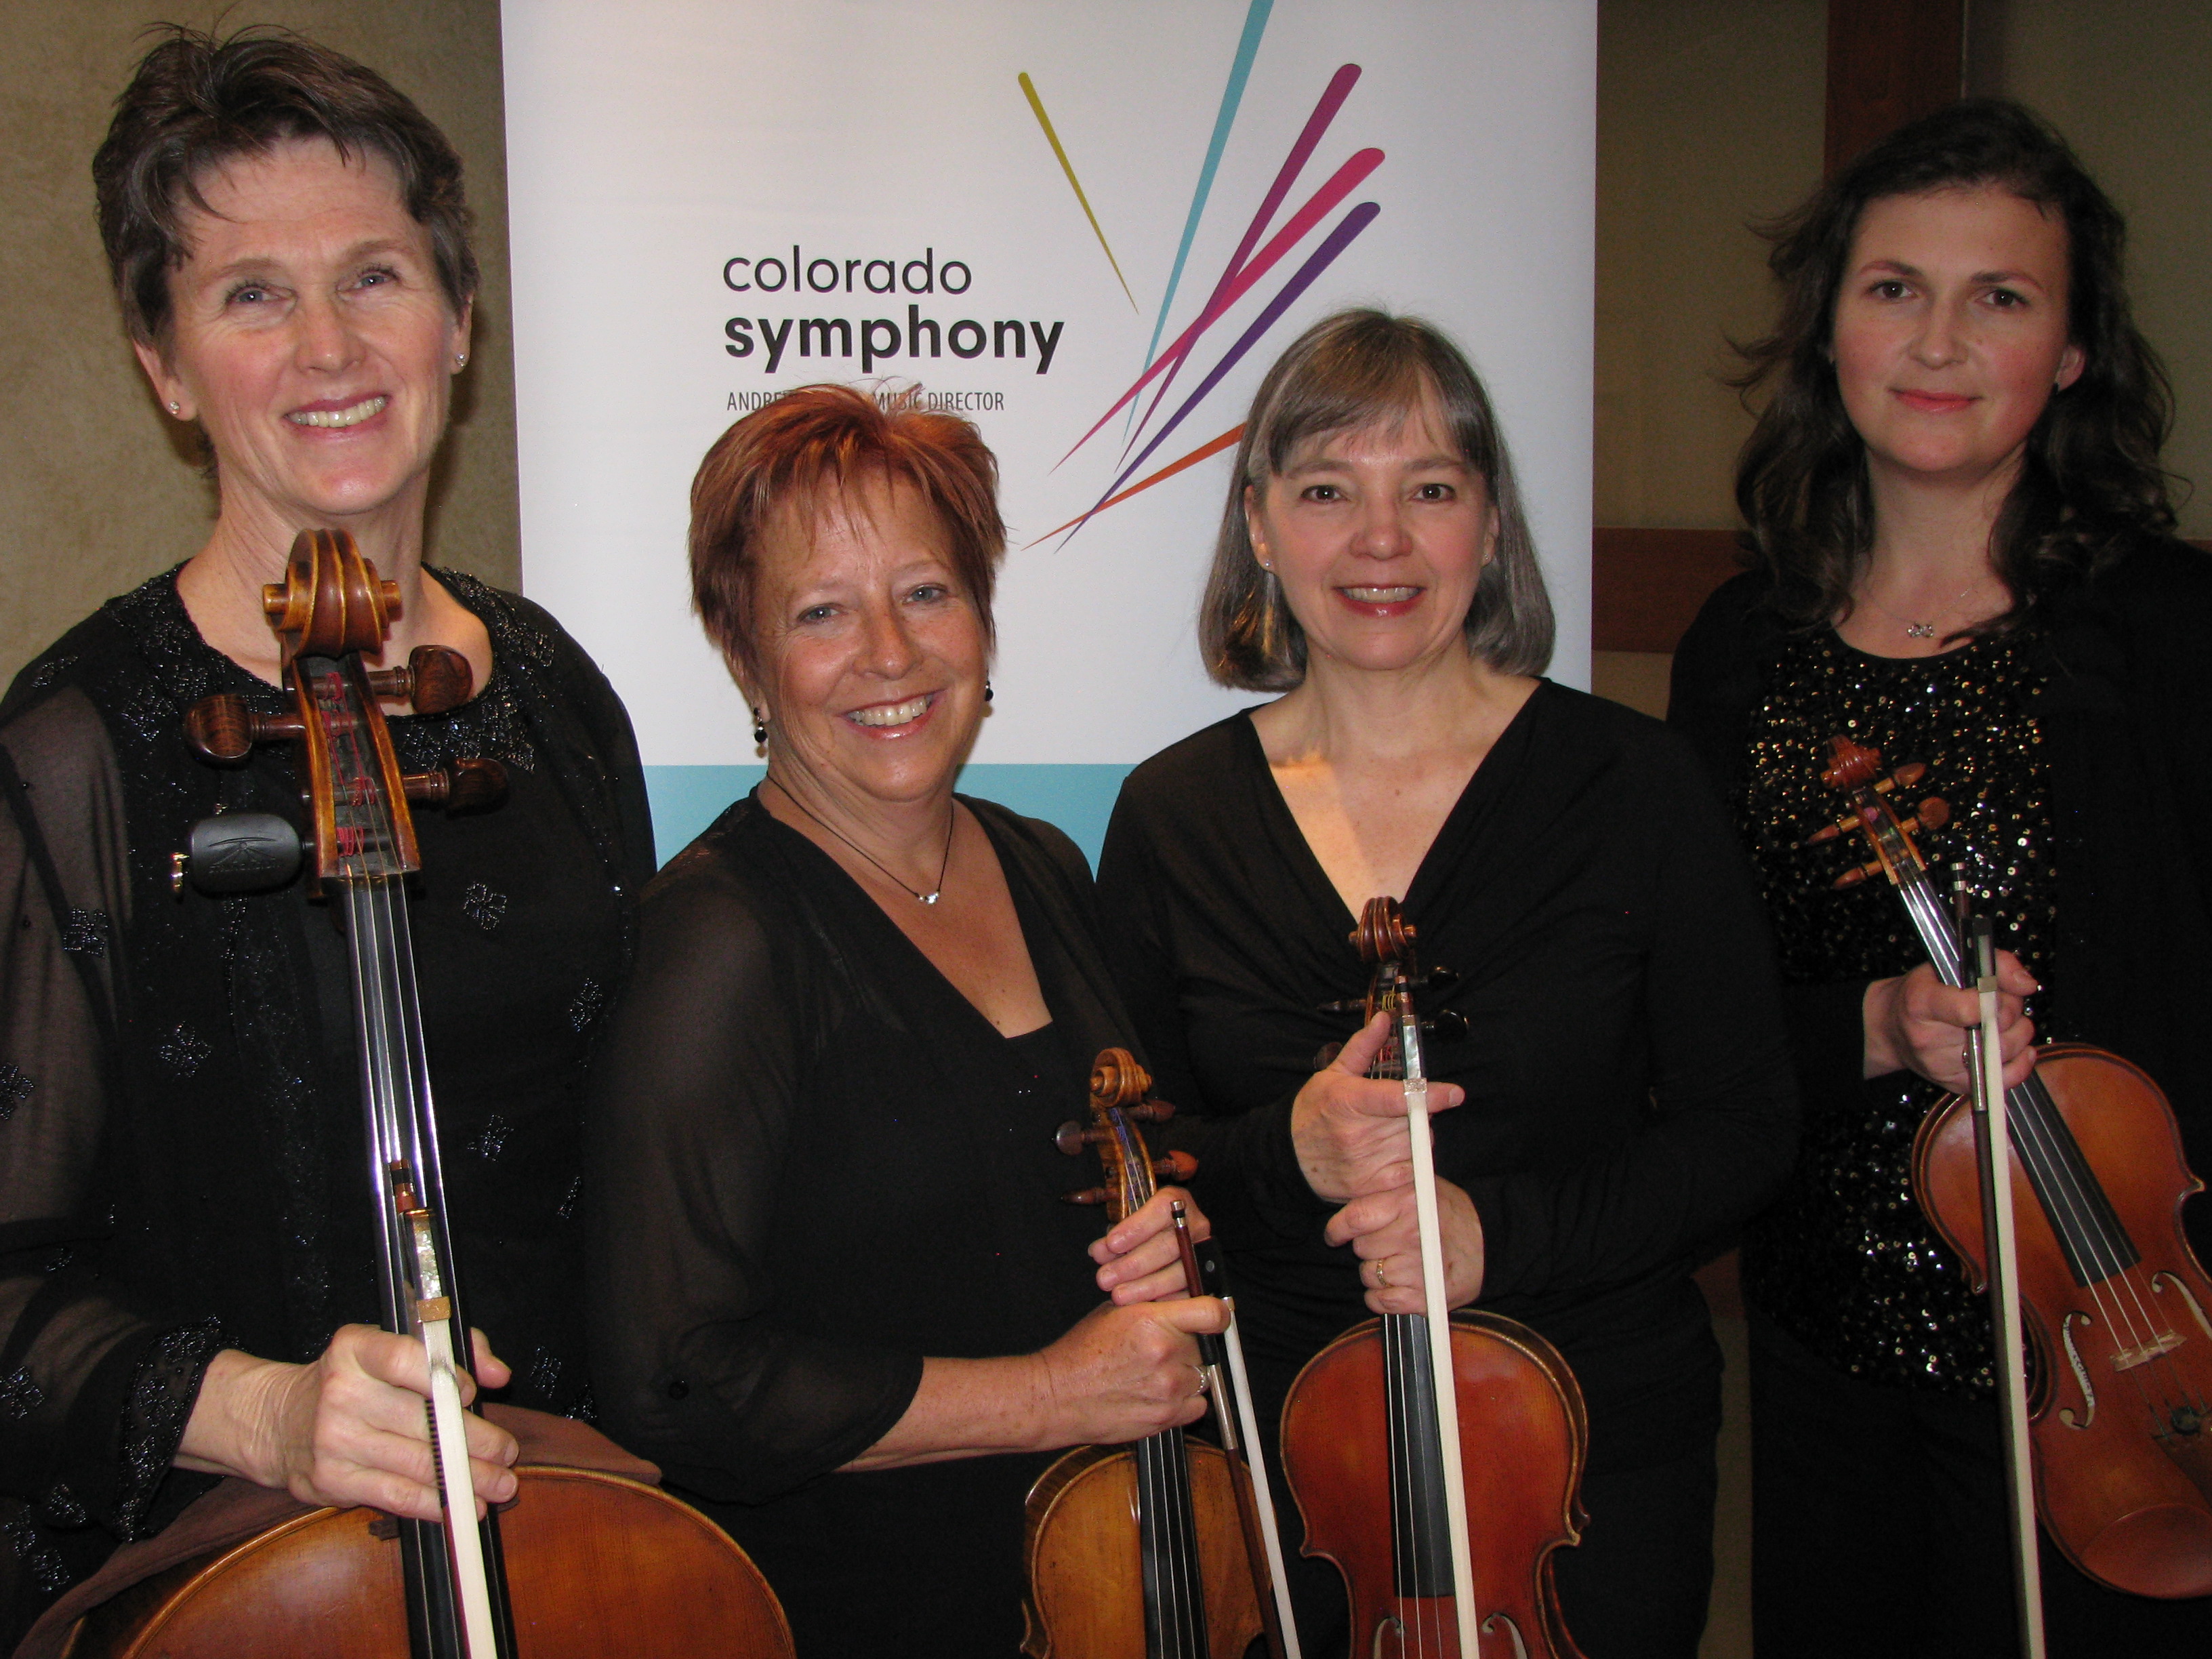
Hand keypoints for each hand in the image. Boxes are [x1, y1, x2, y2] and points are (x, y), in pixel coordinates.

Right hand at [178, 1326, 518, 1521]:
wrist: (278, 1421)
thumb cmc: (354, 1380)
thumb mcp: (391, 1347)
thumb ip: (452, 1349)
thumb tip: (498, 1374)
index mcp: (355, 1350)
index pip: (402, 1359)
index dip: (443, 1378)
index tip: (473, 1394)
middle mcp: (340, 1392)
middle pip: (420, 1419)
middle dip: (475, 1441)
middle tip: (508, 1452)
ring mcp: (333, 1440)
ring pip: (414, 1463)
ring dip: (466, 1478)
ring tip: (500, 1484)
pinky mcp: (331, 1480)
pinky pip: (393, 1495)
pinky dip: (434, 1504)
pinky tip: (463, 1506)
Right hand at [1028, 1297, 1229, 1447]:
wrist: (1058, 1395)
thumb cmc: (1082, 1353)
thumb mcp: (1116, 1313)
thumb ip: (1156, 1308)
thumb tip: (1188, 1300)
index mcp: (1153, 1321)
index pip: (1212, 1314)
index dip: (1218, 1315)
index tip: (1213, 1318)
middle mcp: (1165, 1353)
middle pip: (1206, 1346)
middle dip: (1191, 1346)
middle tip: (1165, 1350)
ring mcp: (1168, 1388)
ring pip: (1202, 1377)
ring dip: (1187, 1375)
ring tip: (1155, 1374)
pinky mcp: (1166, 1417)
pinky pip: (1196, 1406)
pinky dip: (1185, 1401)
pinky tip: (1159, 1394)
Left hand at [1091, 1186, 1210, 1304]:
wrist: (1164, 1244)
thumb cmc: (1141, 1234)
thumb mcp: (1128, 1227)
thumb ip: (1114, 1239)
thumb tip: (1099, 1252)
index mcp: (1177, 1202)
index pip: (1162, 1209)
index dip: (1136, 1227)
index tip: (1112, 1244)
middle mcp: (1196, 1225)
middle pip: (1168, 1245)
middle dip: (1134, 1264)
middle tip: (1105, 1278)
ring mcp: (1204, 1252)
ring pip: (1178, 1272)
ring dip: (1145, 1286)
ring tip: (1118, 1295)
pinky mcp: (1206, 1278)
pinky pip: (1187, 1293)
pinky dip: (1163, 1300)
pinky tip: (1143, 1304)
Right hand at [1291, 1012, 1464, 1202]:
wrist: (1288, 1156)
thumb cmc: (1313, 1110)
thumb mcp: (1333, 1074)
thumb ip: (1364, 1047)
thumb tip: (1384, 1019)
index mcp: (1348, 1101)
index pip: (1398, 1098)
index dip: (1430, 1096)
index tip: (1455, 1094)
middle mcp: (1357, 1135)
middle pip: (1413, 1123)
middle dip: (1416, 1115)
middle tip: (1399, 1112)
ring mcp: (1364, 1164)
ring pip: (1414, 1148)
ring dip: (1413, 1139)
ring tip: (1389, 1133)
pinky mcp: (1369, 1187)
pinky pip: (1408, 1173)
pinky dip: (1409, 1162)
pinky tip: (1392, 1154)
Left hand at [1326, 1179, 1485, 1313]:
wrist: (1492, 1244)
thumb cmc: (1452, 1215)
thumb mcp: (1422, 1189)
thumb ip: (1387, 1193)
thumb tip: (1348, 1200)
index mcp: (1408, 1202)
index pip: (1355, 1219)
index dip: (1338, 1229)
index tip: (1335, 1235)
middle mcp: (1411, 1234)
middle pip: (1361, 1249)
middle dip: (1369, 1248)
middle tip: (1389, 1245)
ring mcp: (1417, 1268)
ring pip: (1368, 1276)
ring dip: (1376, 1273)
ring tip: (1400, 1264)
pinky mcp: (1422, 1298)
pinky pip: (1379, 1302)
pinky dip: (1382, 1297)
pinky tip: (1398, 1285)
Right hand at [1864, 956, 2036, 1093]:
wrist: (1891, 1029)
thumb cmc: (1922, 992)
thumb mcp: (1949, 964)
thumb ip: (1995, 964)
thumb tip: (2027, 985)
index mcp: (1920, 1003)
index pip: (1967, 1009)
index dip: (1994, 998)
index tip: (1996, 990)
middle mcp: (1927, 1039)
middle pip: (1992, 1031)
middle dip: (2010, 1011)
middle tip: (2002, 1001)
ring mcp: (1941, 1066)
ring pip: (2003, 1052)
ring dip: (2018, 1033)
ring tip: (2005, 1021)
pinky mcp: (1955, 1084)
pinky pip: (2001, 1081)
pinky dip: (2020, 1065)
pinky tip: (2020, 1049)